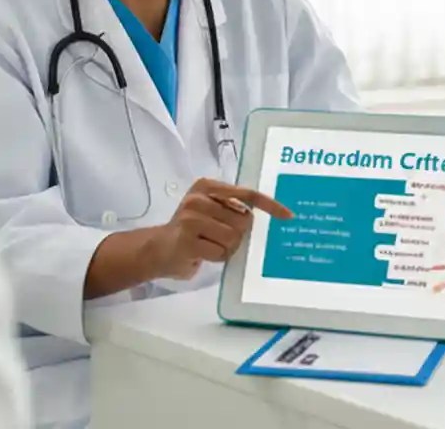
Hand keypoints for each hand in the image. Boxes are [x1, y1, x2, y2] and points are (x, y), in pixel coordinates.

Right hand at [145, 179, 292, 279]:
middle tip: (219, 238)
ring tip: (209, 245)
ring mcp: (191, 218)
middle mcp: (199, 198)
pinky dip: (216, 257)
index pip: (246, 193)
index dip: (269, 205)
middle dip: (238, 235)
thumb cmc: (191, 230)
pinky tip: (202, 253)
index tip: (287, 215)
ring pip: (233, 238)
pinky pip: (220, 252)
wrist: (157, 249)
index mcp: (208, 186)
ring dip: (226, 248)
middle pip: (243, 221)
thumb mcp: (211, 211)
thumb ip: (232, 208)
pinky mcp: (187, 239)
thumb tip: (265, 217)